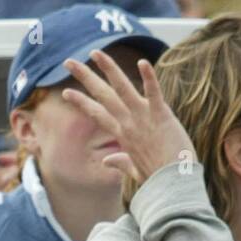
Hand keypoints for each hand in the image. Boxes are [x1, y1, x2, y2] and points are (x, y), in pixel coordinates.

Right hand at [62, 53, 193, 187]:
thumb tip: (106, 162)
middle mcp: (127, 124)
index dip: (81, 102)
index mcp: (121, 135)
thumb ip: (120, 162)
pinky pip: (153, 93)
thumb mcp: (135, 170)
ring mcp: (142, 119)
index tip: (66, 92)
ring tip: (95, 52)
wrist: (174, 186)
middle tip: (68, 62)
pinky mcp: (161, 116)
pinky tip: (142, 62)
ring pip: (121, 88)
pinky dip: (148, 78)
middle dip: (84, 77)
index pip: (96, 114)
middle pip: (101, 96)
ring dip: (108, 68)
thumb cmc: (158, 178)